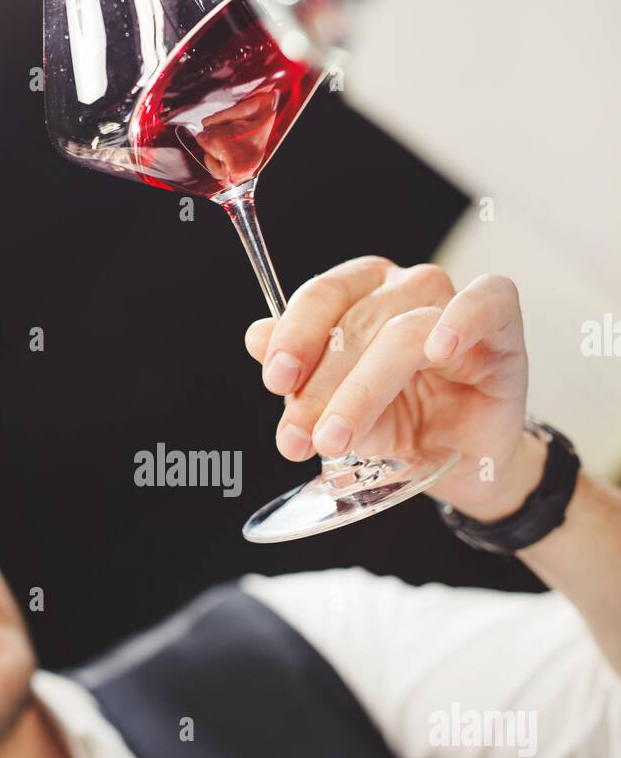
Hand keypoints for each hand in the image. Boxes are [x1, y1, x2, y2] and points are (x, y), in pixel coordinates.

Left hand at [245, 257, 543, 518]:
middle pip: (356, 322)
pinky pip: (488, 302)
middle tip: (297, 439)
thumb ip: (300, 378)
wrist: (460, 467)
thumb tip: (257, 336)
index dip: (295, 335)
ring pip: (402, 330)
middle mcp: (405, 290)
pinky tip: (439, 351)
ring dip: (363, 388)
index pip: (323, 297)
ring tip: (337, 437)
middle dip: (320, 386)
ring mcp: (454, 306)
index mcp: (361, 296)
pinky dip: (462, 319)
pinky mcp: (502, 330)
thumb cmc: (402, 427)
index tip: (275, 382)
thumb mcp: (337, 413)